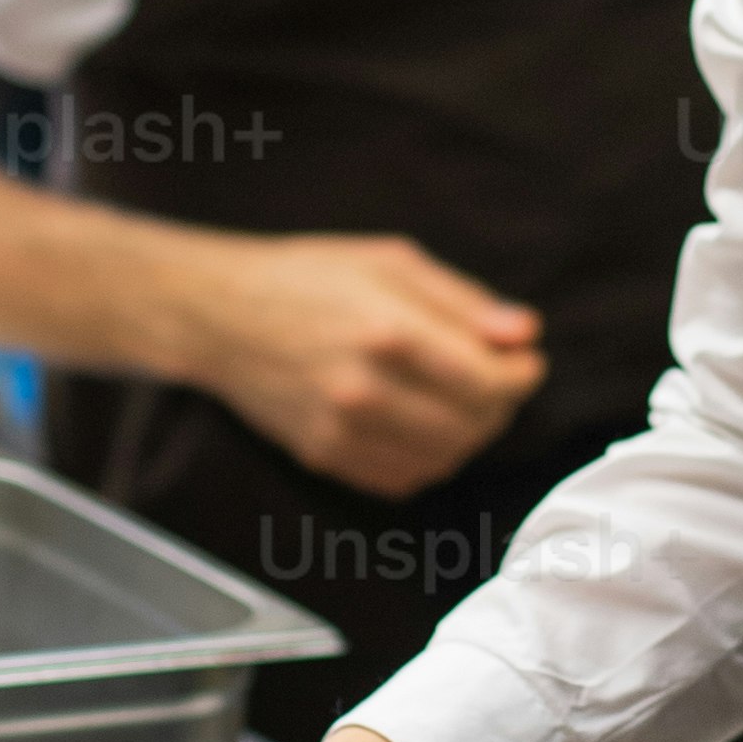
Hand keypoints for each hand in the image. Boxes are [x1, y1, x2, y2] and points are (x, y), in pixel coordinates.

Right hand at [173, 232, 546, 492]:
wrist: (218, 315)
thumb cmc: (307, 277)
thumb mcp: (391, 262)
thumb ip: (463, 301)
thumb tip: (524, 335)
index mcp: (389, 332)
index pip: (488, 382)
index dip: (522, 375)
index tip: (525, 361)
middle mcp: (366, 390)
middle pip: (473, 426)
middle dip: (500, 405)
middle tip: (496, 379)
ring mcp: (342, 431)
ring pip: (444, 459)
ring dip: (468, 435)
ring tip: (460, 401)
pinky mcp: (324, 457)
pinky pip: (402, 479)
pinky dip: (428, 459)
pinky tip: (421, 424)